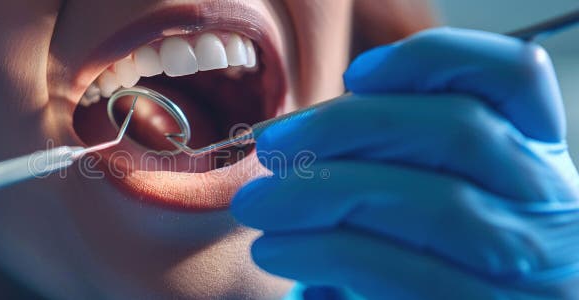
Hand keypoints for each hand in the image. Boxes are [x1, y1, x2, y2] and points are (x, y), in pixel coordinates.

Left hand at [232, 28, 578, 298]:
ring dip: (321, 193)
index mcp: (536, 160)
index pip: (514, 77)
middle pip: (459, 130)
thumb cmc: (426, 263)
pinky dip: (321, 250)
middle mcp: (552, 208)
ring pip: (430, 202)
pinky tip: (275, 249)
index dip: (432, 60)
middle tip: (271, 147)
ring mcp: (528, 268)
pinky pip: (395, 268)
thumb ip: (385, 156)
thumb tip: (294, 134)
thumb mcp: (424, 199)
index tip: (353, 74)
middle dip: (346, 128)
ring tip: (257, 204)